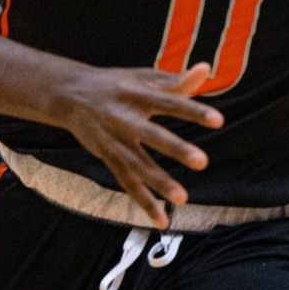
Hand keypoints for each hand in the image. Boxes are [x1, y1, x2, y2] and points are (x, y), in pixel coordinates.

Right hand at [51, 62, 223, 228]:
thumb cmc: (116, 84)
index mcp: (137, 94)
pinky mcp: (108, 158)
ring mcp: (114, 141)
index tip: (218, 120)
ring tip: (183, 199)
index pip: (170, 102)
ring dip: (159, 183)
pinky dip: (144, 202)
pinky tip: (162, 220)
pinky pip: (127, 183)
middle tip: (202, 161)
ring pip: (138, 164)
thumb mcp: (142, 77)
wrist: (70, 95)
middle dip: (175, 149)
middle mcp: (124, 118)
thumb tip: (205, 69)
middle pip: (152, 135)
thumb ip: (175, 80)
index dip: (193, 110)